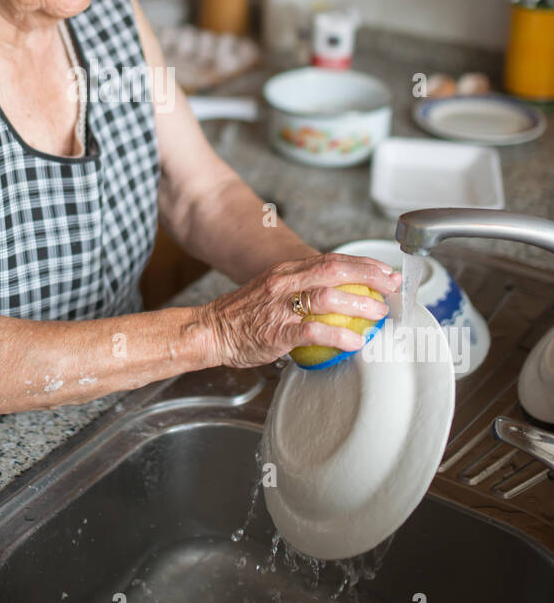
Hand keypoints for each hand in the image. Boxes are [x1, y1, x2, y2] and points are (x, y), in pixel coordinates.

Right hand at [202, 252, 399, 368]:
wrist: (210, 330)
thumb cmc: (242, 316)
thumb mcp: (272, 291)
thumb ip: (301, 289)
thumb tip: (337, 297)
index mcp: (286, 271)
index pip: (331, 260)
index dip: (362, 264)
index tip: (385, 271)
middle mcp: (284, 283)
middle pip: (334, 271)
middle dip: (368, 277)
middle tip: (391, 288)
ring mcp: (280, 307)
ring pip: (327, 298)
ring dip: (358, 305)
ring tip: (378, 315)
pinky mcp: (275, 332)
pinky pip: (312, 332)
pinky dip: (338, 336)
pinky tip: (355, 342)